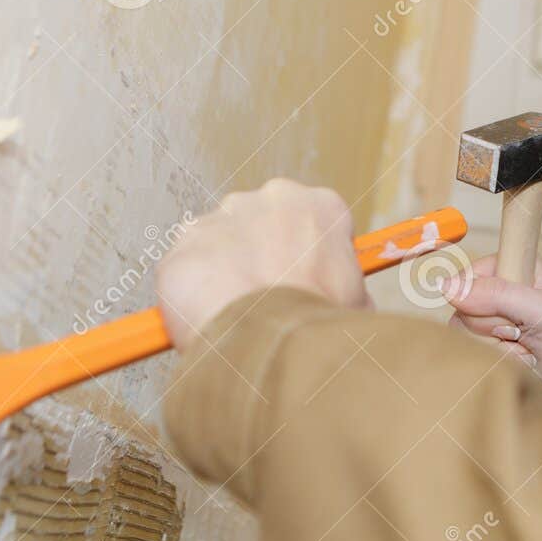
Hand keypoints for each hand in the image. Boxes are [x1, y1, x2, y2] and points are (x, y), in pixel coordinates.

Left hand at [156, 180, 370, 353]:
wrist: (268, 341)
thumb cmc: (316, 320)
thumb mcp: (357, 304)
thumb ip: (346, 288)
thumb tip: (343, 303)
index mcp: (321, 206)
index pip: (316, 221)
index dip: (312, 254)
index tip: (308, 276)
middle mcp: (269, 200)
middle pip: (263, 224)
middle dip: (264, 256)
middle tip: (270, 299)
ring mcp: (221, 218)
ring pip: (221, 243)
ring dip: (226, 272)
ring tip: (238, 316)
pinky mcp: (183, 245)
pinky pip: (188, 269)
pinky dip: (194, 293)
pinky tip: (211, 319)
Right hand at [443, 256, 541, 401]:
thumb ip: (501, 295)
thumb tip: (447, 287)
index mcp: (517, 264)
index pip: (472, 274)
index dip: (481, 298)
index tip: (511, 316)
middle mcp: (499, 284)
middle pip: (463, 304)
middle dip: (494, 328)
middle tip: (523, 333)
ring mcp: (490, 312)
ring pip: (462, 328)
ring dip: (496, 346)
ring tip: (524, 346)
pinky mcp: (484, 337)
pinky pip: (468, 346)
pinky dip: (495, 357)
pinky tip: (517, 356)